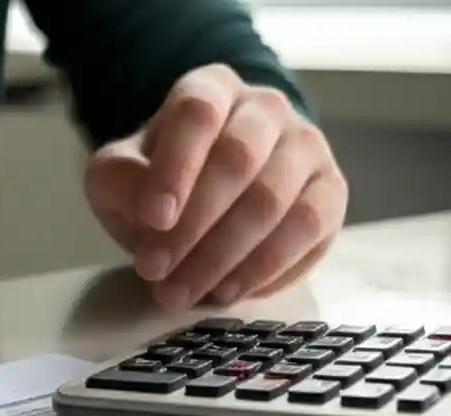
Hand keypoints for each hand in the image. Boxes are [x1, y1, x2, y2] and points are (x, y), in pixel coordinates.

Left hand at [85, 63, 347, 310]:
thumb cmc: (162, 180)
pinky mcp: (331, 192)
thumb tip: (152, 213)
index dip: (175, 167)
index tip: (154, 218)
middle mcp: (266, 108)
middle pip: (238, 158)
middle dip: (193, 225)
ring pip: (272, 200)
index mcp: (211, 88)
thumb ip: (121, 182)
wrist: (207, 193)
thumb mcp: (119, 175)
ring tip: (181, 293)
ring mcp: (306, 147)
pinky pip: (307, 229)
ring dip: (221, 257)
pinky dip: (263, 268)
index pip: (197, 113)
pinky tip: (226, 291)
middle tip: (156, 272)